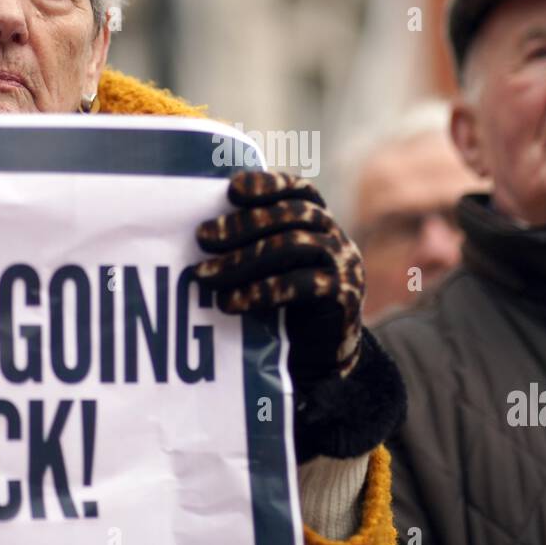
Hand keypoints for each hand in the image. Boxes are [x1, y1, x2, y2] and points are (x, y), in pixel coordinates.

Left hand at [194, 171, 364, 388]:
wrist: (323, 360)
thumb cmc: (287, 310)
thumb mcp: (272, 271)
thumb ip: (254, 246)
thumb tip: (201, 232)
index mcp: (320, 224)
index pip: (300, 190)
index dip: (268, 184)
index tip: (231, 190)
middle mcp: (336, 237)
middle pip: (291, 215)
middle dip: (242, 224)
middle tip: (202, 237)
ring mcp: (344, 265)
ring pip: (292, 246)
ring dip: (242, 260)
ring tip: (204, 276)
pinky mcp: (344, 296)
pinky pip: (301, 285)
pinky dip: (260, 291)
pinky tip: (229, 302)